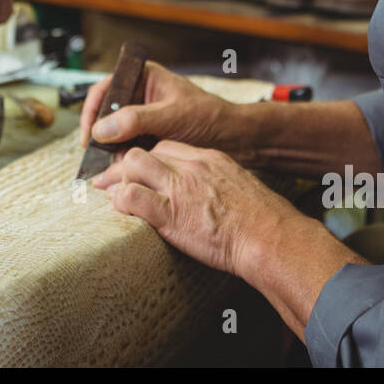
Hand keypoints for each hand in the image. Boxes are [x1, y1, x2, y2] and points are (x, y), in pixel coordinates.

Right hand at [79, 61, 246, 159]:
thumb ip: (136, 120)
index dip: (92, 111)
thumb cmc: (208, 116)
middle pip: (106, 112)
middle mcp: (139, 94)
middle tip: (97, 155)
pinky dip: (123, 155)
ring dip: (111, 148)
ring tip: (115, 164)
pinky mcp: (147, 135)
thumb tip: (102, 129)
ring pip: (114, 131)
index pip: (106, 89)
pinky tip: (126, 167)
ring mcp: (142, 116)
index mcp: (143, 77)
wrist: (233, 138)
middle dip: (101, 134)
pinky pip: (126, 144)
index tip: (89, 135)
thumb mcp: (171, 116)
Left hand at [92, 140, 299, 278]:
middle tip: (114, 182)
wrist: (270, 237)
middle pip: (145, 151)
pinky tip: (121, 209)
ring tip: (113, 196)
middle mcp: (191, 167)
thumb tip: (207, 194)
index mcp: (208, 158)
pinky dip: (121, 202)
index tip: (141, 172)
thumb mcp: (240, 187)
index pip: (166, 146)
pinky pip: (131, 197)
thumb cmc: (262, 220)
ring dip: (119, 181)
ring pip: (132, 165)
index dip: (149, 159)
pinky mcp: (170, 214)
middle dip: (126, 167)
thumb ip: (217, 184)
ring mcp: (179, 188)